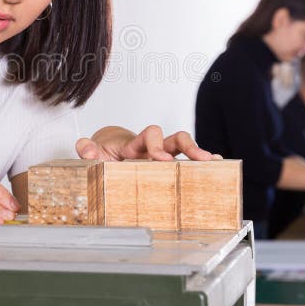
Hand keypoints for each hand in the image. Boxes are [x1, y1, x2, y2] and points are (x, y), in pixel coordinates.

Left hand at [75, 125, 221, 161]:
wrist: (108, 153)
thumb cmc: (104, 154)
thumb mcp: (94, 152)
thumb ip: (89, 150)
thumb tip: (85, 148)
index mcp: (136, 143)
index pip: (150, 135)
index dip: (157, 145)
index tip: (161, 159)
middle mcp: (154, 148)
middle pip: (176, 139)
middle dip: (188, 147)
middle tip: (200, 159)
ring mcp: (164, 159)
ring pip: (185, 151)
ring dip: (199, 155)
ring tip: (215, 164)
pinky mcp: (169, 169)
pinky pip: (188, 164)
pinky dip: (203, 165)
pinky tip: (218, 170)